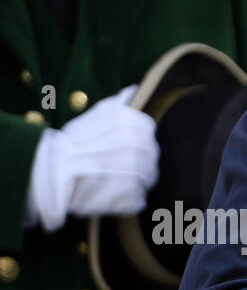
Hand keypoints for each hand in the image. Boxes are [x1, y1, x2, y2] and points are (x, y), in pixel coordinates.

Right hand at [27, 85, 159, 229]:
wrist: (53, 170)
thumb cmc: (72, 141)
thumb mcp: (95, 115)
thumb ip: (118, 103)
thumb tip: (134, 91)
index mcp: (135, 125)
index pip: (148, 133)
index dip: (134, 142)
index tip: (119, 147)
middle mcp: (143, 147)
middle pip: (150, 158)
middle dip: (135, 162)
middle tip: (111, 166)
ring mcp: (141, 173)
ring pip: (147, 179)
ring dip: (131, 181)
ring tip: (109, 179)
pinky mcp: (135, 196)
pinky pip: (139, 198)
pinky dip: (126, 199)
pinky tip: (108, 192)